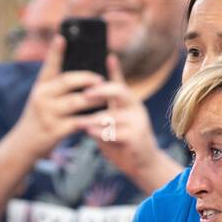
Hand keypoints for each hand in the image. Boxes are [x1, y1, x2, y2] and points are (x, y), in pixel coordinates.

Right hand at [10, 34, 106, 157]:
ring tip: (107, 97)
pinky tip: (101, 118)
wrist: (24, 144)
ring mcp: (48, 114)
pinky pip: (78, 122)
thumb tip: (85, 77)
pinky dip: (91, 119)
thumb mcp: (42, 99)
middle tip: (101, 79)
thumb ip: (57, 88)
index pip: (49, 66)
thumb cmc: (39, 118)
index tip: (61, 37)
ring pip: (77, 102)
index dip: (55, 51)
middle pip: (68, 81)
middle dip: (87, 79)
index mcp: (40, 87)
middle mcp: (42, 97)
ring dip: (95, 99)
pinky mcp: (54, 130)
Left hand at [77, 54, 168, 186]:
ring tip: (79, 122)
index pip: (120, 83)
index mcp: (128, 103)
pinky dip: (100, 132)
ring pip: (112, 116)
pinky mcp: (136, 137)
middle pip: (120, 92)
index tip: (109, 57)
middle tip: (84, 94)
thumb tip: (82, 101)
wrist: (142, 164)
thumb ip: (101, 113)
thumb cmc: (122, 142)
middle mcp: (135, 108)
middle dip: (101, 91)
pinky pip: (114, 132)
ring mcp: (138, 122)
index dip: (115, 69)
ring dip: (93, 119)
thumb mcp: (110, 125)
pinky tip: (89, 133)